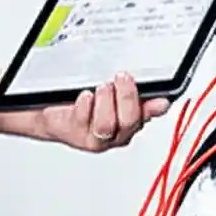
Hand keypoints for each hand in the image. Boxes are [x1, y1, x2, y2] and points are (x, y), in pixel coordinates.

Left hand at [40, 72, 170, 152]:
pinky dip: (85, 105)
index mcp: (134, 118)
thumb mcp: (113, 90)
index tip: (158, 97)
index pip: (152, 113)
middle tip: (121, 78)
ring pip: (107, 126)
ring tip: (100, 88)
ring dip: (105, 102)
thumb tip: (161, 98)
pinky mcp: (77, 136)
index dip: (156, 107)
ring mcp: (98, 137)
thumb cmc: (86, 98)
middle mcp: (119, 133)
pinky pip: (83, 121)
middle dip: (126, 97)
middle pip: (130, 122)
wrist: (54, 111)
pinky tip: (84, 96)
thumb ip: (135, 91)